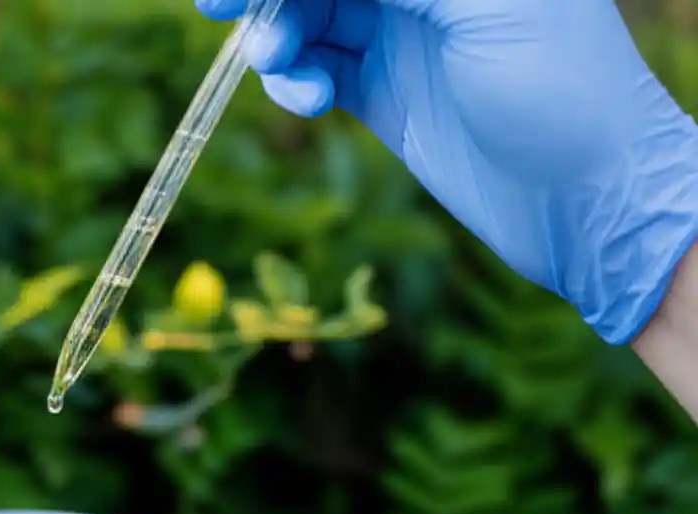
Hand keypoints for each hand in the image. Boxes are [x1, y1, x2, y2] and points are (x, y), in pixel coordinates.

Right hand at [196, 0, 697, 344]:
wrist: (589, 201)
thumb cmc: (562, 90)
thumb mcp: (481, 7)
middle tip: (218, 9)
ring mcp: (402, 37)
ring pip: (306, 19)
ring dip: (277, 40)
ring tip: (281, 68)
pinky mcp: (384, 94)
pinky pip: (314, 71)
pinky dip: (294, 81)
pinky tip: (310, 100)